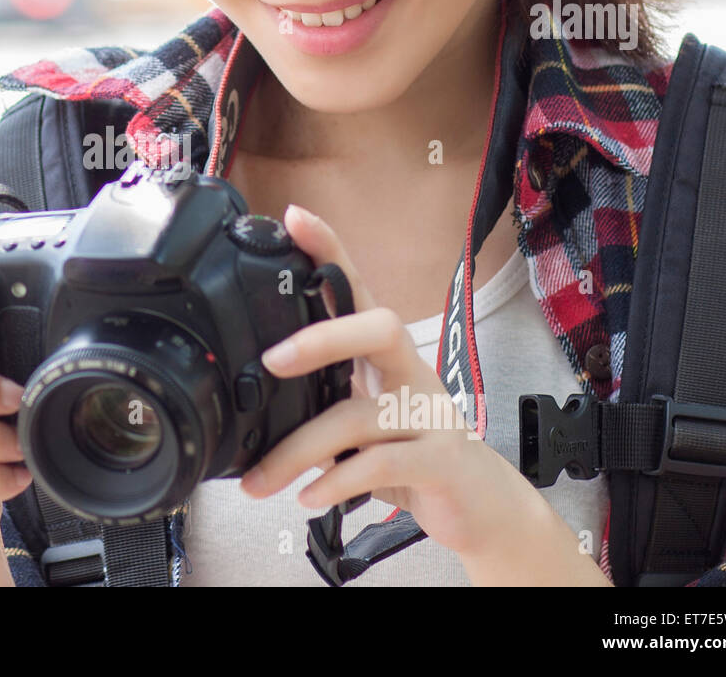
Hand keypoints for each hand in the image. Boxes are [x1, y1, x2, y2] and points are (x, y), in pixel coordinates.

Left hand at [238, 203, 558, 563]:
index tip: (293, 217)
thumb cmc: (409, 454)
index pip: (357, 290)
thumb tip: (247, 406)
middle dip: (323, 339)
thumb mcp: (358, 421)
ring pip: (360, 417)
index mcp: (383, 356)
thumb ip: (314, 405)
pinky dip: (339, 481)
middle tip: (271, 361)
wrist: (478, 507)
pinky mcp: (441, 461)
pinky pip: (384, 464)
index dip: (330, 249)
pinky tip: (309, 497)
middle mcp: (411, 373)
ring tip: (257, 481)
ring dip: (299, 452)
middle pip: (379, 328)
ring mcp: (430, 415)